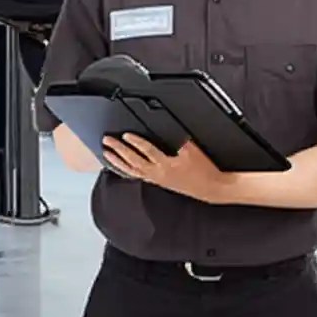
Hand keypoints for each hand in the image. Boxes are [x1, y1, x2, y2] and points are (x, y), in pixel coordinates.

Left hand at [102, 134, 236, 203]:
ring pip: (132, 171)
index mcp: (166, 165)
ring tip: (107, 154)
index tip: (126, 135)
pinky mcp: (158, 182)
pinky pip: (138, 176)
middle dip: (119, 150)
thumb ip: (179, 138)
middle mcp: (158, 173)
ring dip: (118, 162)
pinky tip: (121, 167)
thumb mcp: (192, 150)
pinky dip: (126, 171)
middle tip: (107, 141)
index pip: (147, 151)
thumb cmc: (203, 170)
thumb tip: (168, 129)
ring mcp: (156, 179)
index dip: (136, 142)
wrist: (210, 187)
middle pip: (133, 161)